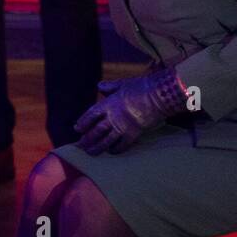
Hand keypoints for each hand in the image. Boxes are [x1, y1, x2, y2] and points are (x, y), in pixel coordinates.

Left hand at [73, 68, 187, 155]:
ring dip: (97, 148)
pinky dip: (116, 149)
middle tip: (81, 145)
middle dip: (87, 139)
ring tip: (91, 152)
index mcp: (108, 104)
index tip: (77, 129)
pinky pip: (122, 145)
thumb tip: (99, 86)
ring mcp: (123, 127)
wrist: (159, 95)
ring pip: (106, 141)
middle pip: (96, 131)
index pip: (90, 115)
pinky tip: (111, 151)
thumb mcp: (123, 84)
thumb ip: (110, 87)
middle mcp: (113, 117)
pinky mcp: (133, 134)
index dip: (83, 122)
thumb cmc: (141, 86)